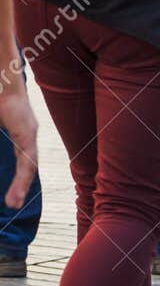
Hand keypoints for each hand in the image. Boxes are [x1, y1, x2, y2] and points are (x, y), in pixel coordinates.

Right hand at [0, 80, 38, 210]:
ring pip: (28, 168)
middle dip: (20, 187)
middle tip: (12, 205)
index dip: (18, 177)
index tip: (11, 193)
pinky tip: (18, 190)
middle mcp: (27, 135)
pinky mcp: (28, 134)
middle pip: (26, 167)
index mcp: (19, 133)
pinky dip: (23, 177)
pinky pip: (27, 160)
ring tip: (13, 204)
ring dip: (21, 187)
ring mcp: (30, 135)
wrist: (3, 80)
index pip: (21, 160)